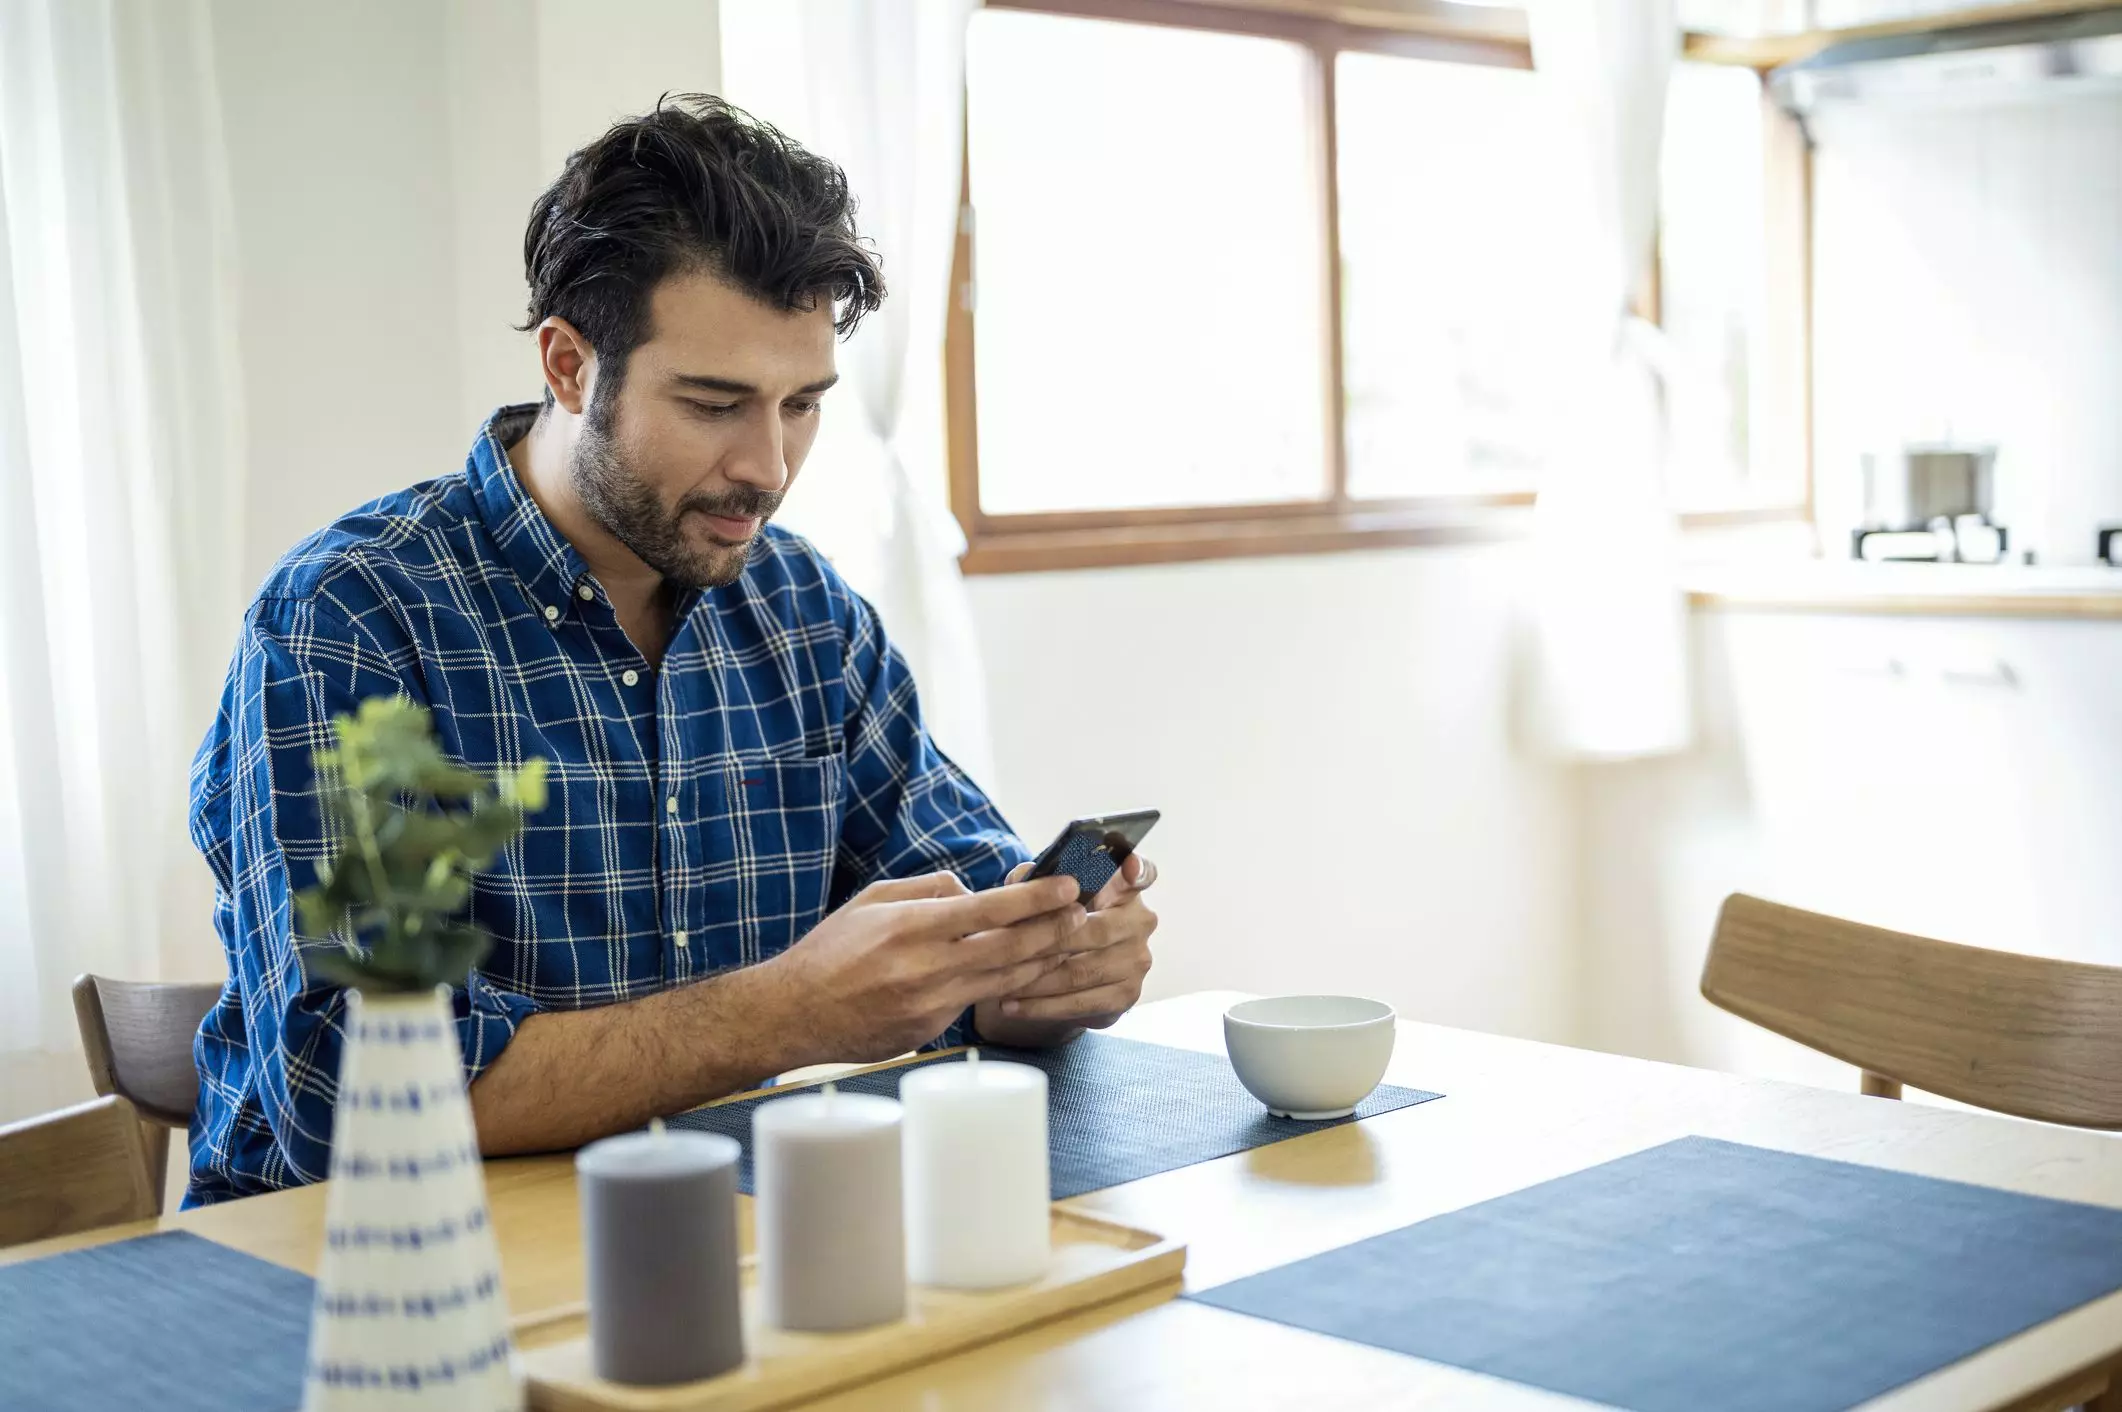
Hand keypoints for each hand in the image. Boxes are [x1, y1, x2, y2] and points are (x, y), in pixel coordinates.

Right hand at [762, 871, 1084, 1063]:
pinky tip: (1027, 972)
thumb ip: (926, 889)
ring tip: (1068, 940)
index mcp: (913, 926)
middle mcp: (927, 967)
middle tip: (1082, 913)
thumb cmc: (832, 950)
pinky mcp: (930, 1030)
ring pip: (1005, 980)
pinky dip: (1006, 986)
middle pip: (1012, 948)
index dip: (1036, 898)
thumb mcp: (872, 900)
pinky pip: (977, 1002)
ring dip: (1042, 959)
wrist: (794, 1014)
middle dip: (1055, 929)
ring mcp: (931, 1004)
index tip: (1067, 886)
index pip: (991, 910)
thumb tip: (971, 891)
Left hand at [975, 854, 1158, 1043]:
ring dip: (1038, 979)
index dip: (1139, 870)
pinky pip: (1080, 1002)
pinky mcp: (1126, 995)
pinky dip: (1042, 1005)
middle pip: (1098, 930)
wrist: (1068, 981)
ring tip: (1002, 981)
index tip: (1128, 868)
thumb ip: (1037, 883)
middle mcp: (1140, 923)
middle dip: (1050, 939)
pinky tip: (1014, 1005)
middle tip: (1012, 947)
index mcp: (1125, 890)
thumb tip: (1024, 875)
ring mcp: (1137, 961)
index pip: (1143, 874)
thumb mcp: (1048, 901)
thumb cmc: (1059, 926)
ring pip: (1083, 971)